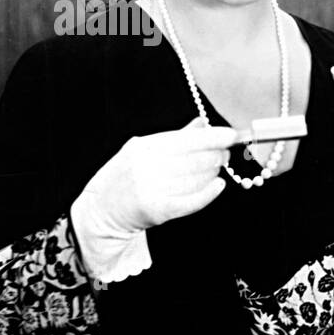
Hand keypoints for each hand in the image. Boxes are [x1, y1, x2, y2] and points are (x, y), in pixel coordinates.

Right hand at [75, 118, 234, 233]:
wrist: (101, 211)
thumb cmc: (126, 177)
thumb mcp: (143, 151)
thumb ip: (175, 138)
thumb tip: (202, 123)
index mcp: (143, 147)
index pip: (186, 139)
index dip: (212, 137)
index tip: (231, 135)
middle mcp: (144, 166)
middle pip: (194, 159)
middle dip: (216, 155)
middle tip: (227, 154)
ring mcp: (149, 189)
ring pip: (195, 179)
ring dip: (213, 173)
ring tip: (219, 169)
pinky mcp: (155, 209)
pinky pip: (190, 200)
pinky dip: (208, 193)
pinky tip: (219, 185)